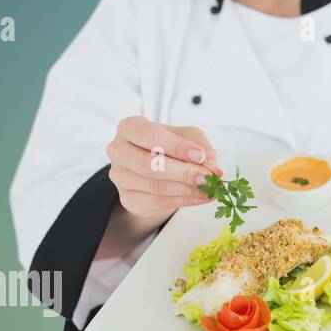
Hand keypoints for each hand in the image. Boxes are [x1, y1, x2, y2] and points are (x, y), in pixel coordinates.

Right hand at [106, 117, 223, 229]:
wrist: (155, 168)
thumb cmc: (169, 145)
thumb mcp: (187, 135)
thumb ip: (199, 144)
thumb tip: (211, 165)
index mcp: (130, 127)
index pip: (150, 135)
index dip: (177, 147)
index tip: (200, 156)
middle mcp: (119, 151)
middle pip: (149, 165)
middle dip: (183, 173)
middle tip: (209, 177)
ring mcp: (120, 177)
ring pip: (155, 187)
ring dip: (188, 190)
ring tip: (210, 189)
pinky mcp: (127, 199)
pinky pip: (157, 202)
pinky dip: (183, 201)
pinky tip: (200, 197)